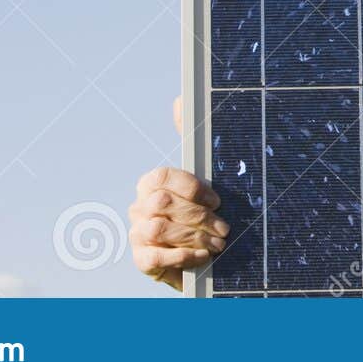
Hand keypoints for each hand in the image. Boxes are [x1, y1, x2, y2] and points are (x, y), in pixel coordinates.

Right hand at [129, 96, 228, 291]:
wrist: (203, 255)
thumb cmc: (204, 214)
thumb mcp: (207, 180)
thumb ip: (194, 141)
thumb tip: (180, 100)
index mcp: (152, 183)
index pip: (162, 177)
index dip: (191, 187)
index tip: (217, 199)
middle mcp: (140, 206)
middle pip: (161, 203)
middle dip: (198, 215)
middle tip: (225, 227)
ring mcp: (137, 234)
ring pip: (159, 230)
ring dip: (194, 237)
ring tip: (219, 243)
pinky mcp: (141, 261)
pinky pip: (154, 258)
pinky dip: (183, 256)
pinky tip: (204, 257)